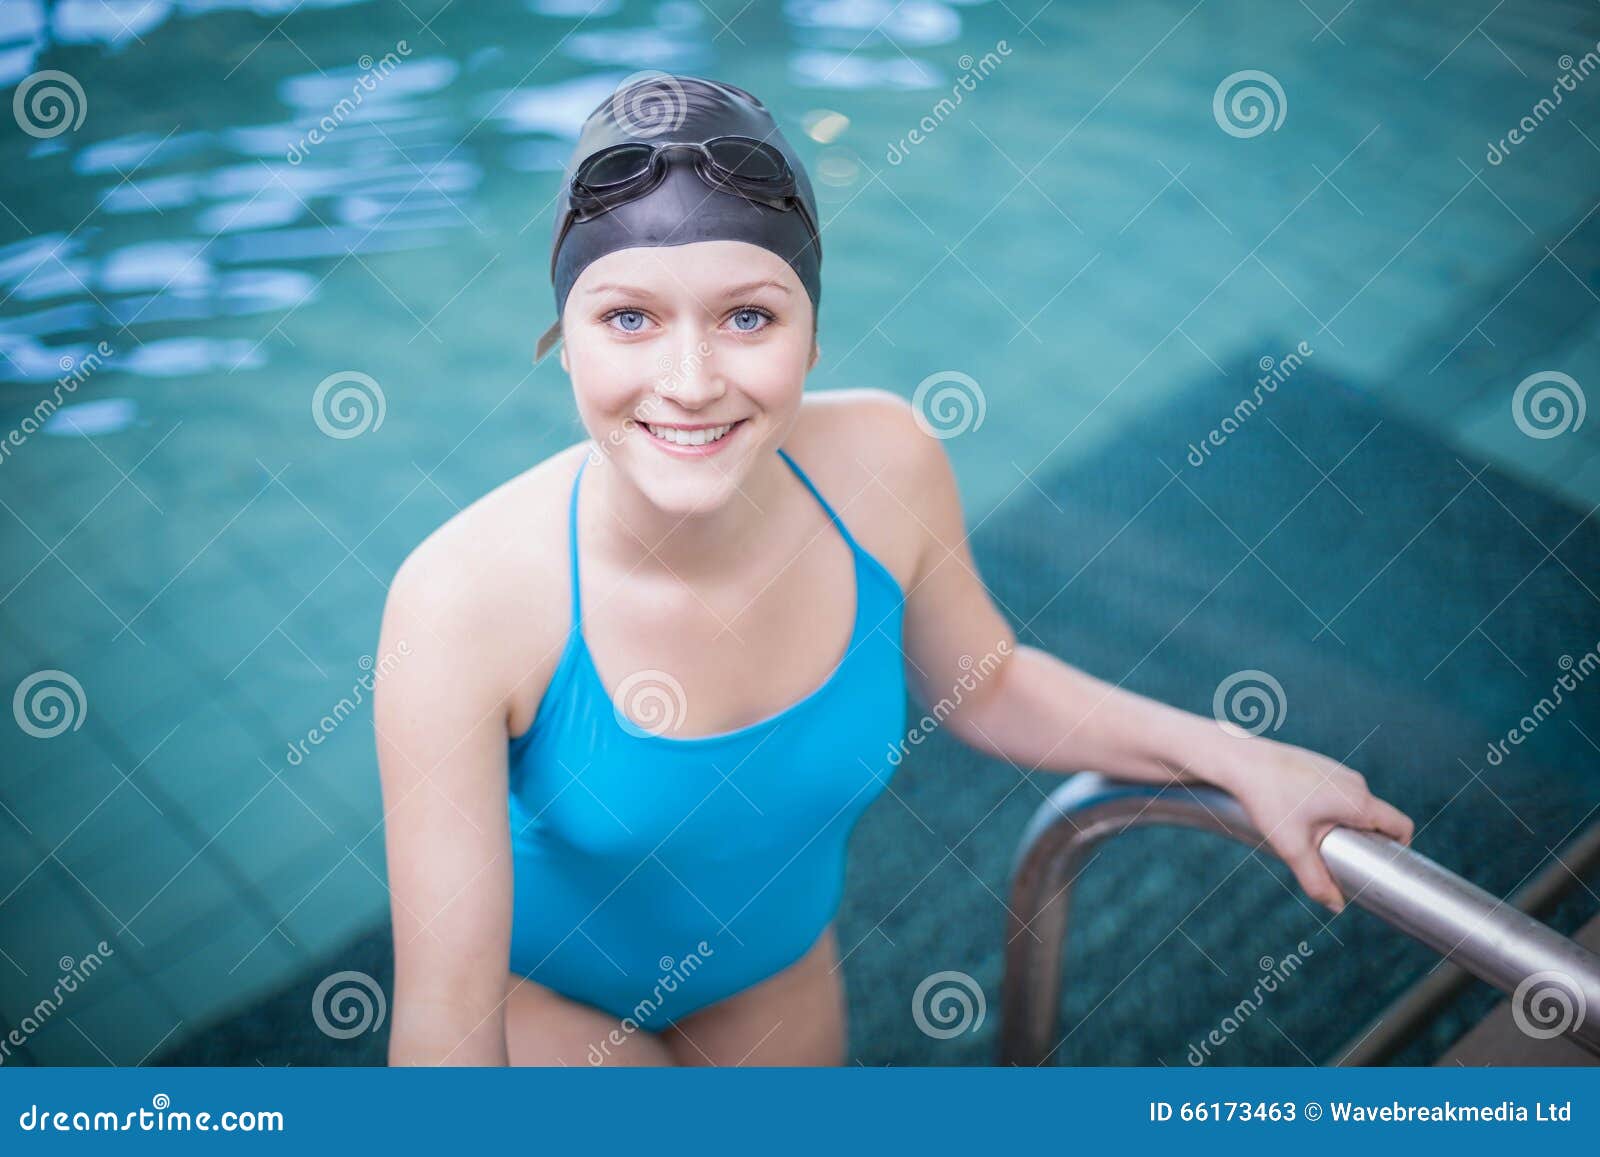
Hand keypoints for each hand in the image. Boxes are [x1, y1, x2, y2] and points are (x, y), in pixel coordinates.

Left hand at [1221, 737, 1414, 913]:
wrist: (1241, 759)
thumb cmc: (1268, 799)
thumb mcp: (1292, 847)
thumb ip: (1316, 880)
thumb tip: (1336, 907)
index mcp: (1358, 801)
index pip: (1401, 826)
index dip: (1400, 849)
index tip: (1380, 866)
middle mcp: (1354, 782)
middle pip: (1378, 819)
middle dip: (1367, 842)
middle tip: (1342, 860)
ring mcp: (1338, 771)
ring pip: (1356, 805)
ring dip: (1347, 825)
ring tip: (1317, 840)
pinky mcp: (1321, 766)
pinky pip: (1338, 793)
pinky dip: (1331, 809)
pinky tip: (1303, 819)